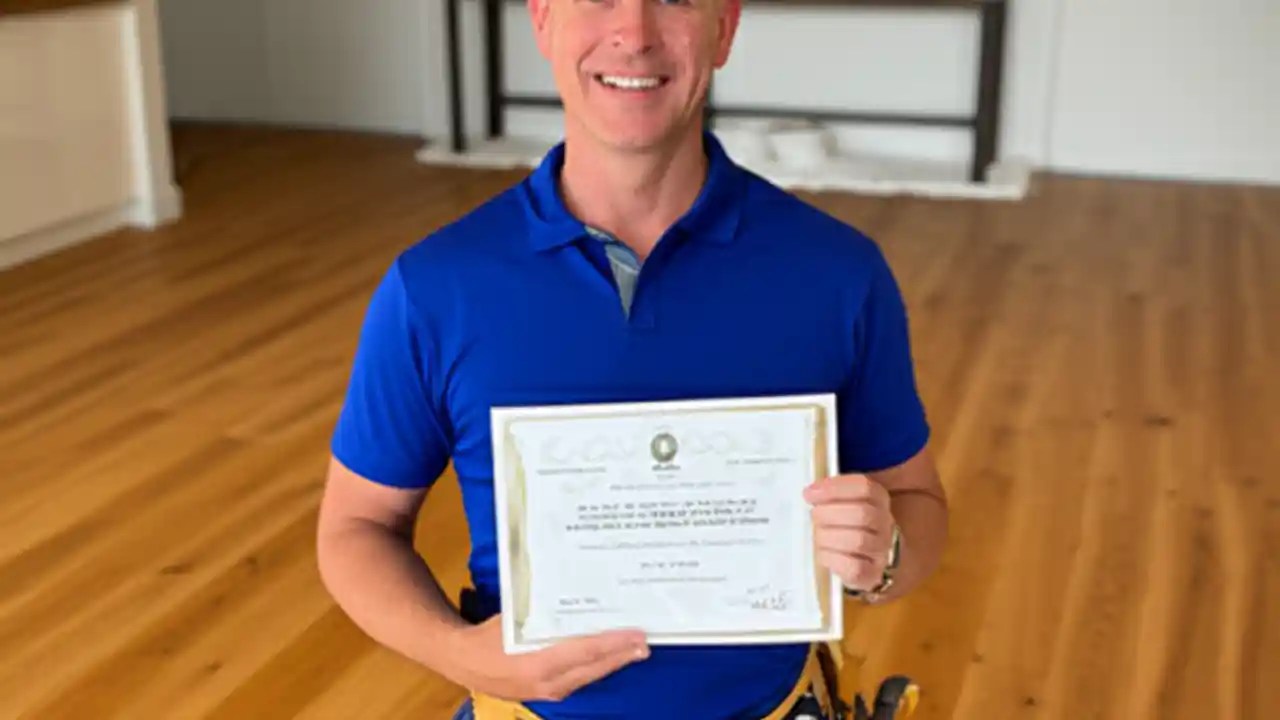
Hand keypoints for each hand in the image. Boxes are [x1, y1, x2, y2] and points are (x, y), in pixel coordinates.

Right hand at [451, 615, 648, 701]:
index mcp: (539, 663)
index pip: (586, 652)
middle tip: (646, 643)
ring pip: (588, 677)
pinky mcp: (544, 694)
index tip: (638, 635)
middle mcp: (547, 682)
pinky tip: (607, 659)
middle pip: (594, 668)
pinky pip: (577, 681)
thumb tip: (577, 595)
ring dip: (612, 663)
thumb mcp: (516, 618)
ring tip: (634, 650)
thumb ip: (545, 614)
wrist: (460, 661)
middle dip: (622, 656)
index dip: (615, 644)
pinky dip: (594, 669)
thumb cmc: (487, 634)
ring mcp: (546, 692)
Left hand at [804, 474, 896, 592]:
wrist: (864, 558)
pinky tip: (823, 553)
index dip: (834, 489)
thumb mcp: (843, 503)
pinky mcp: (872, 574)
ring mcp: (881, 550)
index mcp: (878, 499)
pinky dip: (832, 559)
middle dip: (829, 514)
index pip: (864, 487)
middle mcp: (885, 523)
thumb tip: (811, 492)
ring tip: (817, 536)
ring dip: (829, 537)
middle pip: (862, 513)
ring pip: (859, 540)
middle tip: (813, 517)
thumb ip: (830, 494)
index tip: (810, 494)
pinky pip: (854, 567)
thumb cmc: (846, 526)